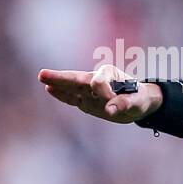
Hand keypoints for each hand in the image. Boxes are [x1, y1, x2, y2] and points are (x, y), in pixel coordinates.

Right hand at [39, 65, 162, 122]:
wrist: (139, 104)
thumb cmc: (139, 98)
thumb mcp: (138, 101)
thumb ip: (124, 103)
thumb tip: (109, 109)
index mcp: (109, 74)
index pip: (98, 82)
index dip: (103, 92)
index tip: (111, 103)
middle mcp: (96, 79)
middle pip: (77, 78)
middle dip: (61, 77)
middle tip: (42, 74)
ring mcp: (89, 90)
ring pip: (72, 87)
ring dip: (58, 84)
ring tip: (42, 78)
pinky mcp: (86, 101)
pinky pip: (73, 98)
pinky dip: (63, 95)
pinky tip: (50, 90)